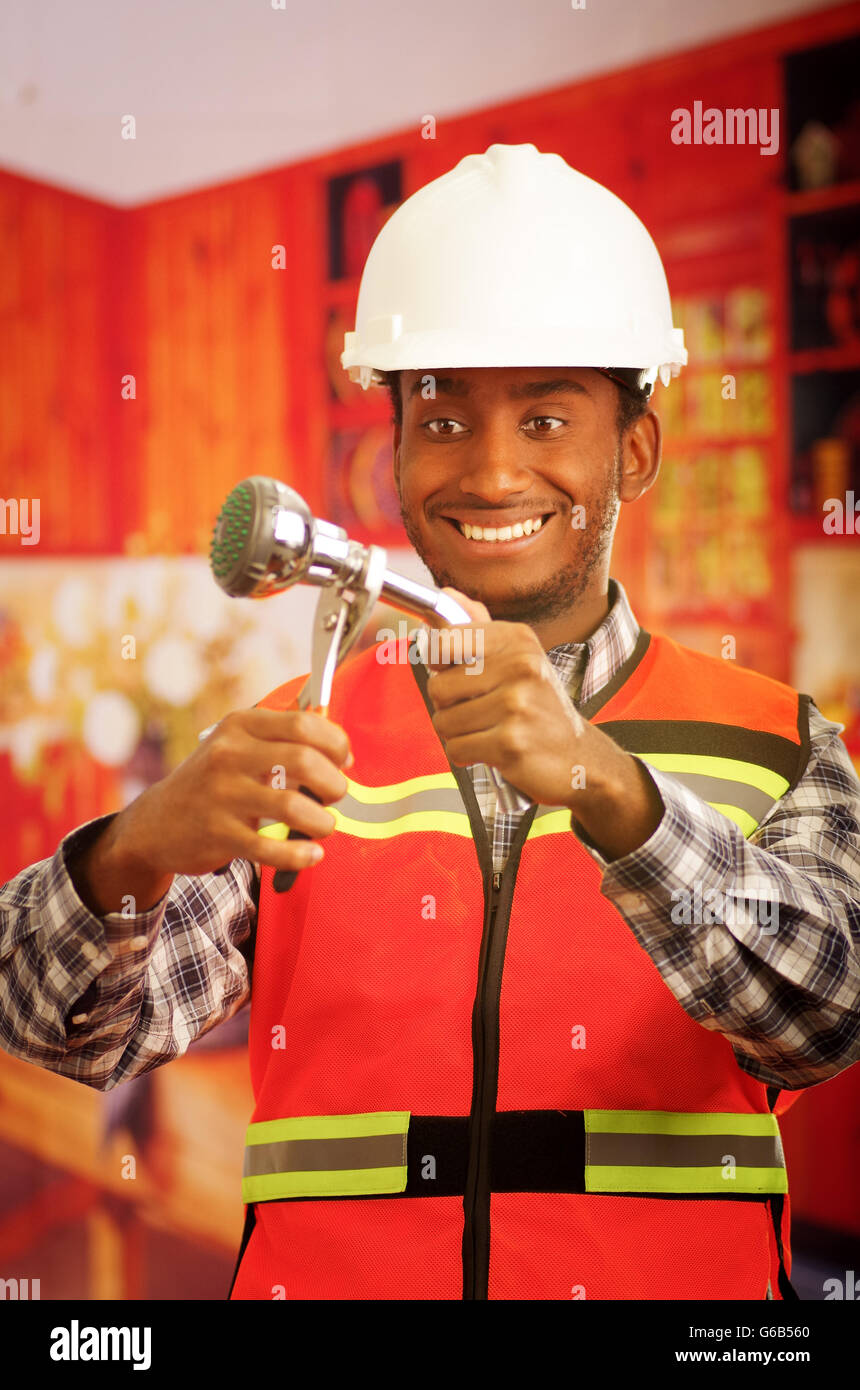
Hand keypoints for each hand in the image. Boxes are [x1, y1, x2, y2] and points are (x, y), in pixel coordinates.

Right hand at [72, 709, 352, 912]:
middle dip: (334, 783)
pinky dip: (301, 855)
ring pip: (293, 806)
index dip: (336, 743)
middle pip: (304, 760)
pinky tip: (312, 854)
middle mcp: (229, 754)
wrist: (155, 823)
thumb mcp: (238, 746)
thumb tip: (342, 752)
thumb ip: (284, 742)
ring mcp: (222, 795)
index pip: (304, 723)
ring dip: (323, 822)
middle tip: (336, 796)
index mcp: (240, 725)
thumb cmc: (214, 782)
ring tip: (324, 827)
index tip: (344, 760)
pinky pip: (273, 849)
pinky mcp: (219, 834)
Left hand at [423, 588, 663, 858]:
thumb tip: (446, 595)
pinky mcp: (511, 743)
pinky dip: (466, 756)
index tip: (454, 673)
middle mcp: (520, 666)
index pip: (443, 642)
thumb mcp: (517, 659)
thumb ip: (478, 629)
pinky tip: (492, 750)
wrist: (580, 757)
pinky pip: (455, 749)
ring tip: (489, 731)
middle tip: (481, 711)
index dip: (439, 664)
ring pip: (443, 721)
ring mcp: (516, 705)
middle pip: (437, 686)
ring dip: (458, 734)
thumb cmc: (539, 707)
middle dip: (449, 706)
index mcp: (518, 640)